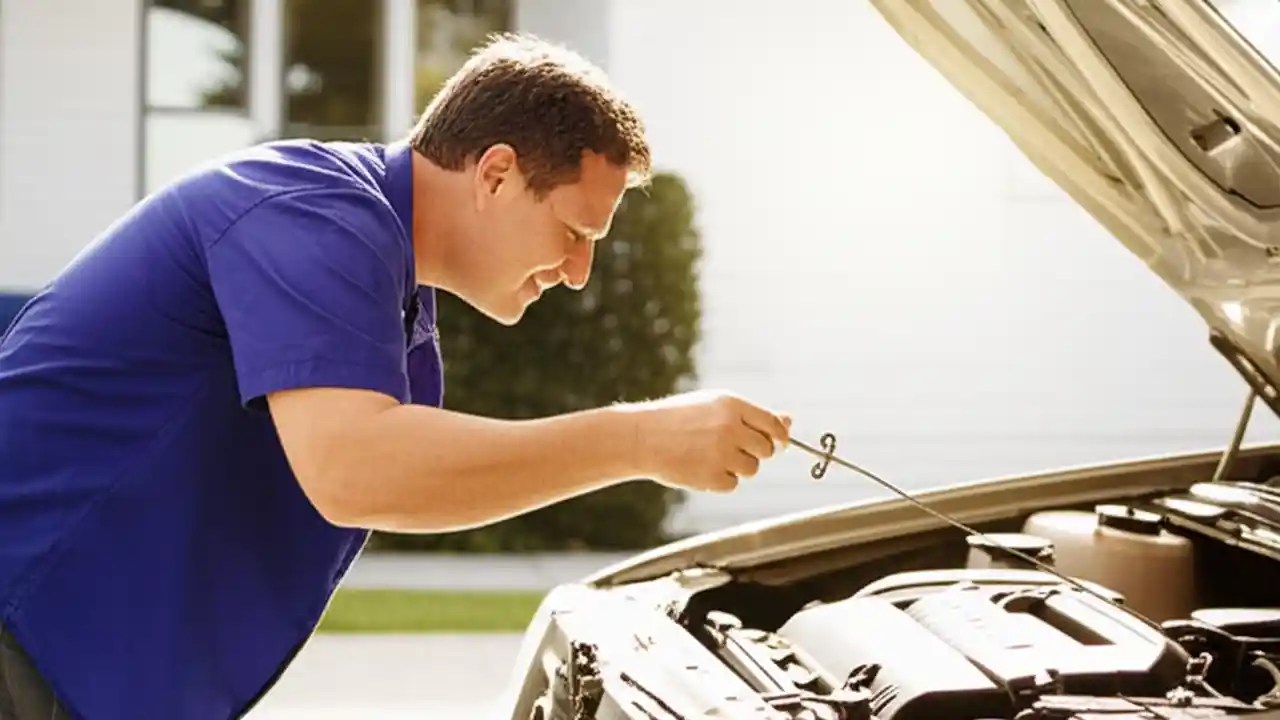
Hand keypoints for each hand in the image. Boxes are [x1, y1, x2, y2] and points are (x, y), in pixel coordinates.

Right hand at [623, 390, 791, 492]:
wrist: (641, 436)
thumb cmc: (680, 418)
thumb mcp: (714, 405)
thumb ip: (752, 415)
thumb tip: (788, 421)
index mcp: (732, 406)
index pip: (774, 425)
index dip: (780, 437)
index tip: (777, 443)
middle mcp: (729, 428)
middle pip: (766, 450)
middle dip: (755, 452)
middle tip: (732, 448)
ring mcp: (720, 453)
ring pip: (751, 469)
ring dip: (737, 467)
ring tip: (710, 456)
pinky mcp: (710, 476)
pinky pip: (732, 484)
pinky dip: (720, 480)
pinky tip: (700, 467)